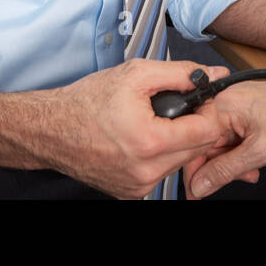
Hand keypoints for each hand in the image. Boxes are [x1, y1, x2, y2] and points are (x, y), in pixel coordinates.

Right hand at [41, 59, 229, 198]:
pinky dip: (160, 155)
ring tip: (158, 120)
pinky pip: (161, 172)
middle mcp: (145, 171)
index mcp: (150, 142)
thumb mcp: (137, 74)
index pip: (208, 131)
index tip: (197, 97)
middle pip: (198, 148)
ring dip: (179, 140)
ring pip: (181, 161)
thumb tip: (214, 74)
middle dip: (195, 124)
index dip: (208, 108)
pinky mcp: (129, 192)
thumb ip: (181, 73)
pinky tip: (145, 138)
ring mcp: (137, 185)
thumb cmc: (88, 102)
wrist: (51, 129)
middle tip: (178, 106)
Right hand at [183, 75, 265, 198]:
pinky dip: (242, 151)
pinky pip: (234, 134)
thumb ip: (225, 170)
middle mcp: (226, 99)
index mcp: (222, 104)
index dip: (194, 171)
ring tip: (252, 170)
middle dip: (220, 167)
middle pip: (206, 143)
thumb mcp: (259, 151)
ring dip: (233, 161)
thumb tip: (200, 184)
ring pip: (222, 141)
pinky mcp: (248, 108)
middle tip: (234, 180)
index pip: (193, 143)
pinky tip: (256, 159)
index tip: (196, 192)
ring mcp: (237, 103)